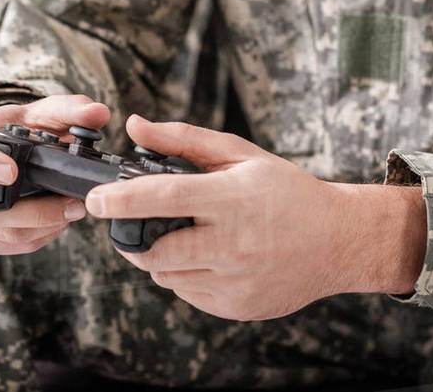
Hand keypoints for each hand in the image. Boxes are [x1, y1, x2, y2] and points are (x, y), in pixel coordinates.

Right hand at [0, 94, 109, 254]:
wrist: (8, 153)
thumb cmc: (22, 130)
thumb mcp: (43, 113)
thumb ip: (71, 110)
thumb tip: (98, 113)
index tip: (12, 173)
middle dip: (33, 210)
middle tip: (73, 206)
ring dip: (41, 227)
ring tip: (72, 213)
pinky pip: (3, 245)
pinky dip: (35, 238)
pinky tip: (55, 224)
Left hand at [85, 115, 426, 320]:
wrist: (338, 241)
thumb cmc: (287, 191)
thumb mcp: (240, 155)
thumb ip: (183, 140)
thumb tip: (135, 125)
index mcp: (231, 200)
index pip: (162, 200)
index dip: (121, 200)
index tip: (94, 199)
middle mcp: (232, 245)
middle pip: (154, 250)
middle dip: (133, 237)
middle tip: (132, 223)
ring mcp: (234, 281)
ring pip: (167, 275)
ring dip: (159, 257)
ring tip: (182, 235)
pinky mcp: (236, 307)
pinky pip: (188, 294)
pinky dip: (184, 275)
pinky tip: (207, 256)